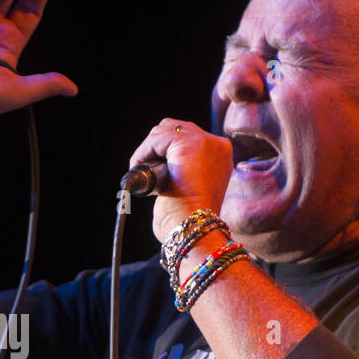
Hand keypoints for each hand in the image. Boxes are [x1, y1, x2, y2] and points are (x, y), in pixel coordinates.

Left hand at [129, 118, 233, 242]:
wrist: (191, 229)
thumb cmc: (186, 219)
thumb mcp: (189, 189)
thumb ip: (183, 171)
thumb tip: (160, 162)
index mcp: (220, 156)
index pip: (188, 136)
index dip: (165, 149)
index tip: (151, 168)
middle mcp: (217, 146)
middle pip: (177, 128)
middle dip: (156, 146)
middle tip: (144, 168)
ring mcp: (207, 143)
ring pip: (165, 131)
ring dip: (148, 149)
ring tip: (141, 171)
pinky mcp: (190, 145)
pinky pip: (157, 138)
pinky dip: (143, 151)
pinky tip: (138, 167)